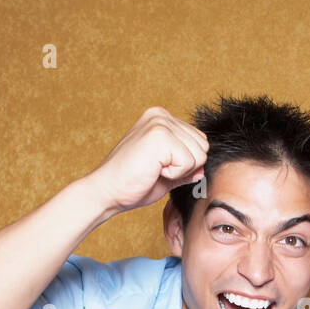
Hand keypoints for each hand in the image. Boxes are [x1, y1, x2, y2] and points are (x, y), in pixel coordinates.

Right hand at [79, 106, 208, 216]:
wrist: (107, 192)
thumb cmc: (132, 184)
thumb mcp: (167, 174)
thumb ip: (186, 168)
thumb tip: (202, 169)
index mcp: (161, 119)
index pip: (199, 141)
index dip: (186, 163)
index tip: (159, 167)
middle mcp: (161, 115)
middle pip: (203, 147)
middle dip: (186, 166)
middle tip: (156, 170)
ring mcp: (159, 123)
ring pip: (199, 155)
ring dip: (180, 171)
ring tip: (154, 169)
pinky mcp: (159, 135)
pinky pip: (189, 163)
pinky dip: (174, 174)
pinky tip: (153, 170)